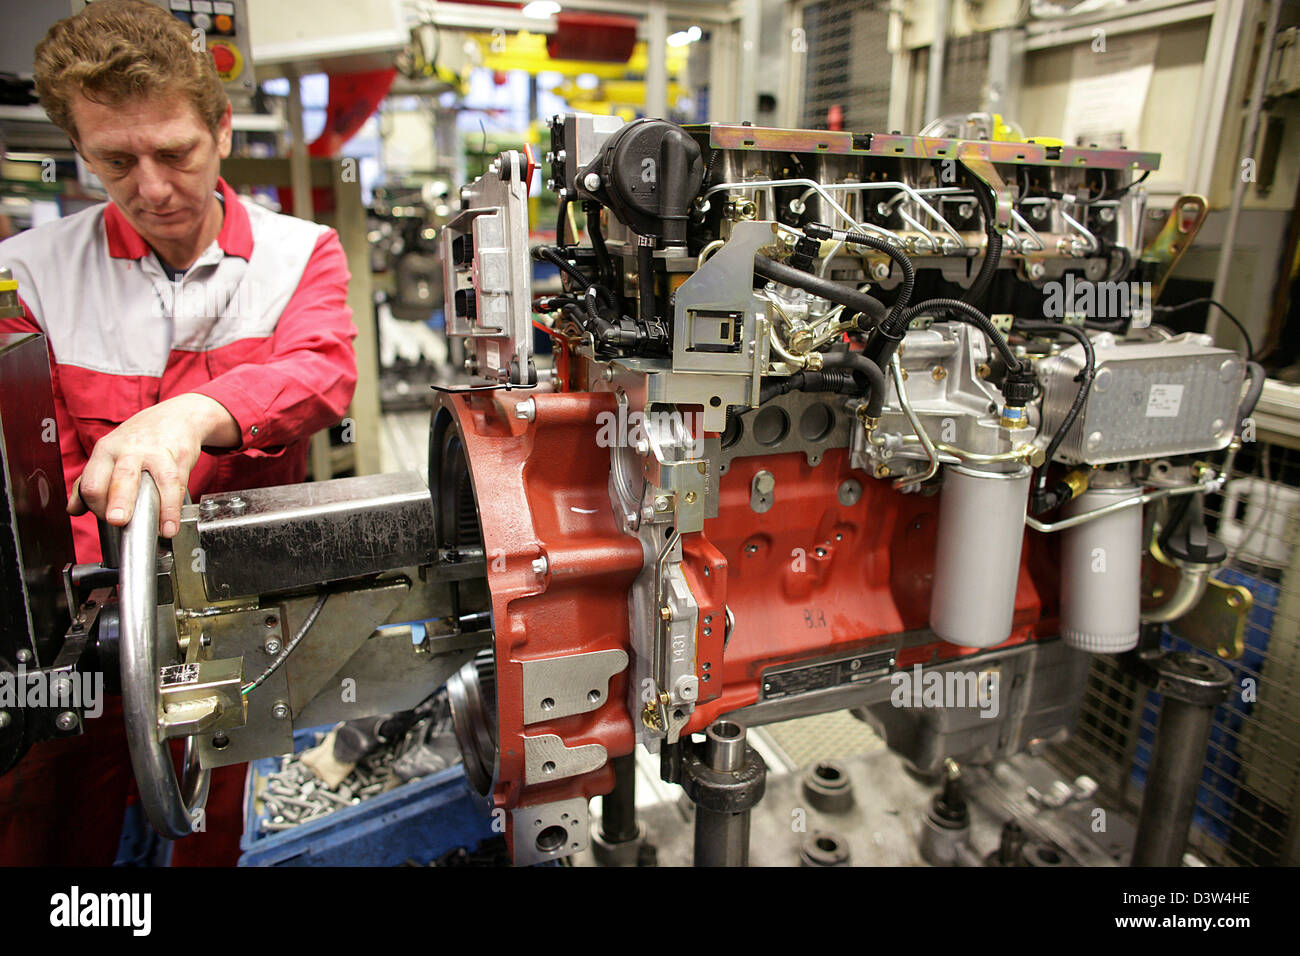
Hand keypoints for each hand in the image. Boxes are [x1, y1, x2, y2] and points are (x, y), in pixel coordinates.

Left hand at [68, 393, 239, 537]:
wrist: (177, 416)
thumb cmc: (140, 439)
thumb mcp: (111, 454)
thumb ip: (92, 480)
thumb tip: (73, 508)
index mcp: (106, 451)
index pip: (92, 482)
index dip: (95, 507)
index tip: (106, 520)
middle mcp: (128, 450)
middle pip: (119, 478)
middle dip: (118, 501)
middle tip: (117, 520)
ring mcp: (155, 453)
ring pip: (155, 480)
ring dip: (155, 506)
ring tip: (156, 529)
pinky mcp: (178, 457)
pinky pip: (175, 485)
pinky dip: (173, 508)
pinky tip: (170, 524)